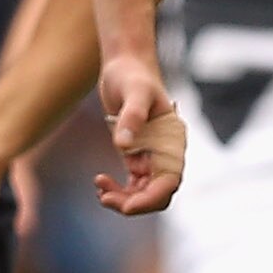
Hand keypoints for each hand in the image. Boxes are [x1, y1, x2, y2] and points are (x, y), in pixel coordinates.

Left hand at [96, 55, 183, 215]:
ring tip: (100, 188)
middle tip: (104, 197)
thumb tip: (123, 145)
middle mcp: (166, 153)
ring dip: (122, 199)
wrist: (124, 66)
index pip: (169, 181)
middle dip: (133, 203)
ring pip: (143, 194)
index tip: (126, 206)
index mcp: (173, 142)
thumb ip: (132, 116)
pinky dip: (117, 189)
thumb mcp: (134, 92)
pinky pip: (132, 186)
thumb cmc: (133, 75)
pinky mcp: (136, 157)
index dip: (151, 198)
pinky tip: (99, 181)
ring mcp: (151, 157)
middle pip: (157, 194)